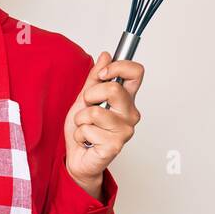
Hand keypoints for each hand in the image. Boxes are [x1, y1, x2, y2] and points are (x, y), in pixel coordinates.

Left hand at [63, 51, 143, 193]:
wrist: (78, 158)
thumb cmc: (84, 129)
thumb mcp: (85, 99)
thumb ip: (95, 78)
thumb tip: (106, 55)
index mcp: (126, 99)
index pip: (136, 73)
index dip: (119, 66)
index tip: (103, 74)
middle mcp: (129, 114)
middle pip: (113, 89)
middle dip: (90, 97)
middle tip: (87, 108)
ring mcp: (124, 131)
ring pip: (94, 112)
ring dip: (81, 119)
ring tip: (86, 127)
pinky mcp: (114, 146)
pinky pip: (88, 129)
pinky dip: (80, 134)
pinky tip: (87, 141)